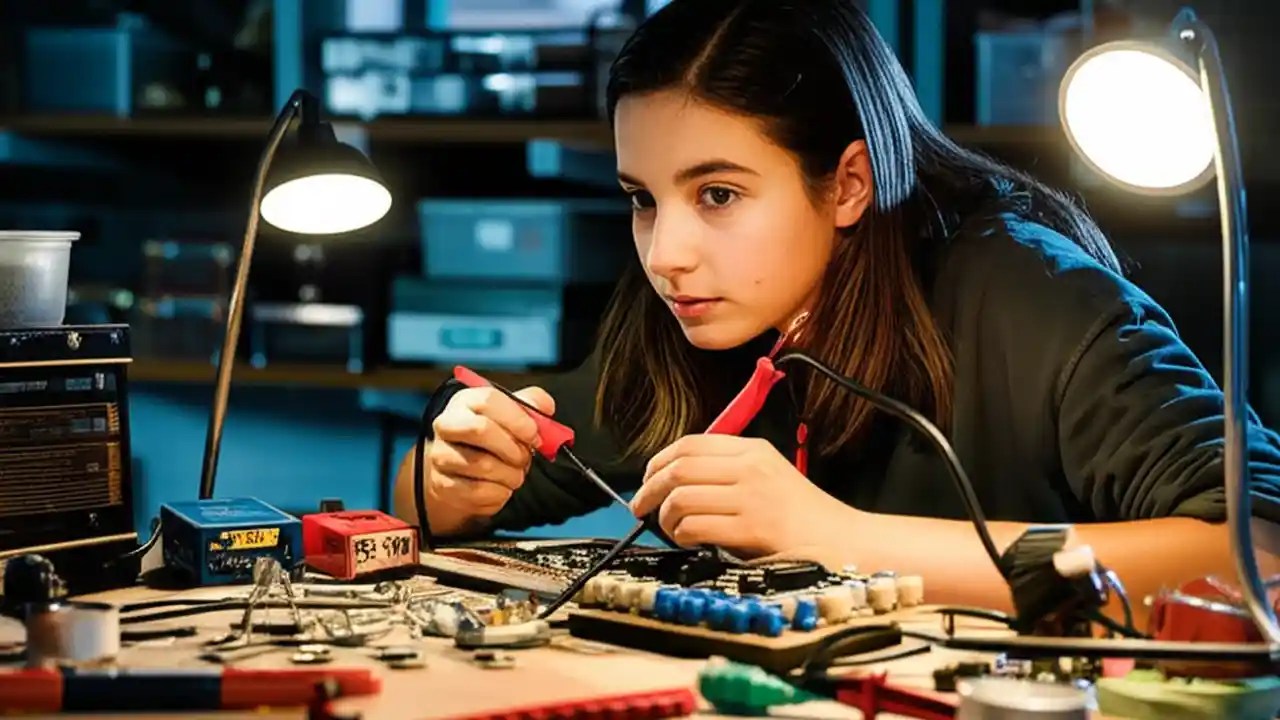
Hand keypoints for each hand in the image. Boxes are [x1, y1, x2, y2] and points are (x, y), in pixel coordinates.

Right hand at [426, 385, 554, 525]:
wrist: (461, 473)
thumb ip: (532, 405)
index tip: (533, 434)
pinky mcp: (443, 485)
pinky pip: (480, 491)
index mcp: (465, 402)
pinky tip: (501, 486)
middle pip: (481, 430)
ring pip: (484, 465)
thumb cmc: (491, 440)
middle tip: (525, 456)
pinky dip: (500, 492)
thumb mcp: (512, 415)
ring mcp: (441, 456)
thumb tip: (545, 407)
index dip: (517, 419)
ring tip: (514, 472)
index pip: (488, 401)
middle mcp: (447, 425)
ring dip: (511, 473)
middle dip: (513, 447)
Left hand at [629, 434, 846, 558]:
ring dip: (665, 518)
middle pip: (678, 468)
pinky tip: (690, 542)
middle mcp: (750, 467)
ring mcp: (752, 497)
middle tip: (641, 508)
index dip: (658, 461)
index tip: (647, 479)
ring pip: (681, 498)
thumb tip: (674, 480)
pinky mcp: (753, 528)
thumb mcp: (768, 475)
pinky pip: (696, 526)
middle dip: (649, 489)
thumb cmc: (803, 515)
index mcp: (753, 449)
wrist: (844, 541)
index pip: (690, 443)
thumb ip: (728, 471)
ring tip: (672, 530)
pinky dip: (682, 536)